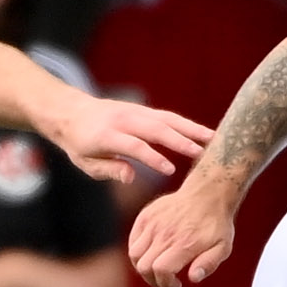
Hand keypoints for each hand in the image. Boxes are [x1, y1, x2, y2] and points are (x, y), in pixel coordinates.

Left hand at [42, 92, 210, 187]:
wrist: (73, 113)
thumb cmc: (80, 145)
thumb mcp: (86, 163)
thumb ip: (109, 169)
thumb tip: (131, 176)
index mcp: (106, 135)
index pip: (134, 145)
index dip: (152, 158)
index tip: (171, 170)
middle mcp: (123, 119)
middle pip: (155, 129)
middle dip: (180, 140)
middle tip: (202, 153)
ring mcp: (135, 111)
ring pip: (166, 119)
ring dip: (191, 128)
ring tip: (213, 139)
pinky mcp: (143, 109)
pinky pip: (167, 117)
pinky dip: (186, 124)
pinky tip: (204, 134)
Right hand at [128, 176, 238, 286]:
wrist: (207, 193)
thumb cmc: (216, 224)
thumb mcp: (222, 247)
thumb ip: (208, 264)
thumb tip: (192, 278)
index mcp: (184, 244)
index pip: (161, 270)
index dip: (165, 284)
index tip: (176, 284)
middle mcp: (165, 234)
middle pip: (144, 266)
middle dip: (154, 280)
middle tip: (166, 279)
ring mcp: (153, 224)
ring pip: (135, 255)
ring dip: (143, 267)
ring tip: (156, 268)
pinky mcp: (146, 216)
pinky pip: (133, 240)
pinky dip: (137, 252)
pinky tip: (151, 253)